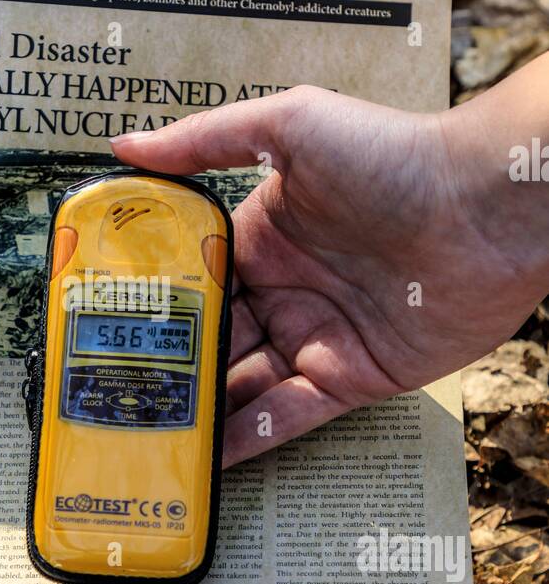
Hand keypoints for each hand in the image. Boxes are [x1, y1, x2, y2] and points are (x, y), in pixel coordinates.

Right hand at [112, 74, 548, 467]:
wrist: (484, 207)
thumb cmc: (393, 154)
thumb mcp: (290, 126)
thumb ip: (204, 140)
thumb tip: (125, 144)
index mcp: (264, 236)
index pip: (195, 281)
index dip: (151, 306)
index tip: (99, 329)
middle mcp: (286, 290)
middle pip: (212, 340)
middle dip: (166, 368)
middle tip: (108, 398)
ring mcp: (317, 337)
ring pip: (242, 383)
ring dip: (197, 410)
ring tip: (141, 436)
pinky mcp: (352, 379)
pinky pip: (288, 415)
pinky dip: (247, 438)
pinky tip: (204, 457)